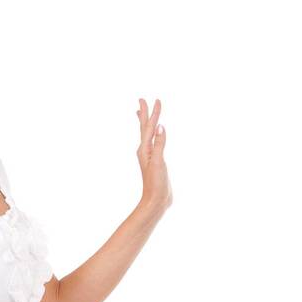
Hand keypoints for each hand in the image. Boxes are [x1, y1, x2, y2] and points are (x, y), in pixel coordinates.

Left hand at [136, 98, 171, 214]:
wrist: (155, 201)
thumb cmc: (156, 184)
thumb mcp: (158, 163)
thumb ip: (159, 144)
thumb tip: (160, 127)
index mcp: (144, 149)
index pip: (149, 127)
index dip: (153, 113)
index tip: (155, 100)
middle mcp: (145, 151)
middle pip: (145, 128)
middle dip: (145, 114)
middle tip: (142, 100)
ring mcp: (150, 156)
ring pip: (147, 135)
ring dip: (146, 123)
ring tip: (142, 114)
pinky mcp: (156, 162)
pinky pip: (154, 143)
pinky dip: (153, 135)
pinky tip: (154, 135)